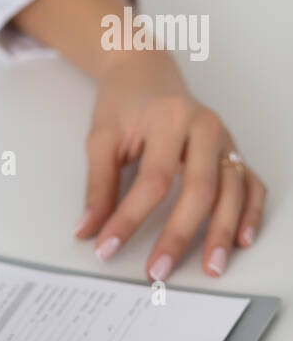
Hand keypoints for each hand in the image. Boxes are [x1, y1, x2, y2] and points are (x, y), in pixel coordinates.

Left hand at [75, 49, 266, 281]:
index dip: (130, 218)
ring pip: (232, 191)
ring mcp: (225, 138)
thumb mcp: (102, 137)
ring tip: (212, 267)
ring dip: (223, 232)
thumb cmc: (123, 102)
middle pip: (199, 189)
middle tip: (160, 270)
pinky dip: (250, 213)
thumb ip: (98, 185)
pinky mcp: (233, 150)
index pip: (153, 179)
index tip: (108, 247)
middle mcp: (204, 127)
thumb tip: (89, 230)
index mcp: (169, 118)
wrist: (144, 69)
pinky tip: (242, 239)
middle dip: (180, 235)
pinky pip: (250, 184)